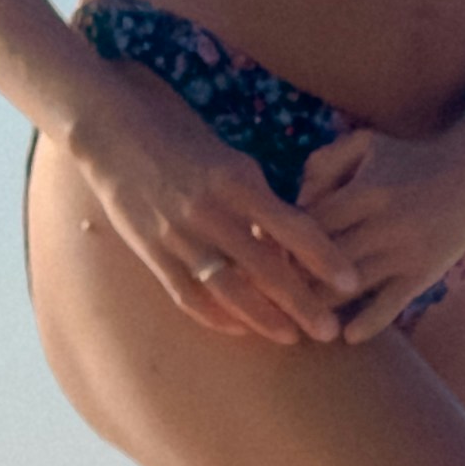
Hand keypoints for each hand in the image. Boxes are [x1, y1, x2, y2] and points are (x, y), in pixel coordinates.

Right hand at [60, 64, 349, 345]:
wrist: (111, 129)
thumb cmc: (179, 138)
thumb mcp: (227, 157)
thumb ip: (256, 196)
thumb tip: (289, 233)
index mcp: (237, 181)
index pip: (293, 227)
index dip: (325, 259)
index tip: (353, 283)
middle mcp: (210, 211)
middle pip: (266, 267)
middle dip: (301, 303)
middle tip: (329, 330)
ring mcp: (178, 234)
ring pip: (228, 288)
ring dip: (262, 318)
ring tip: (289, 337)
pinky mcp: (150, 251)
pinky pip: (187, 294)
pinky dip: (215, 315)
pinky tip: (239, 328)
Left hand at [287, 111, 464, 341]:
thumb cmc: (407, 158)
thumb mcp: (364, 144)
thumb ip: (322, 165)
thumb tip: (296, 203)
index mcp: (366, 191)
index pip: (311, 224)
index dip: (283, 243)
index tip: (265, 258)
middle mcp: (386, 223)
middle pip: (325, 259)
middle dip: (295, 279)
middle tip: (270, 295)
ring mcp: (406, 252)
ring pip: (352, 286)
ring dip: (322, 307)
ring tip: (299, 320)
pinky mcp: (425, 272)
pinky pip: (393, 304)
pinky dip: (370, 323)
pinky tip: (348, 337)